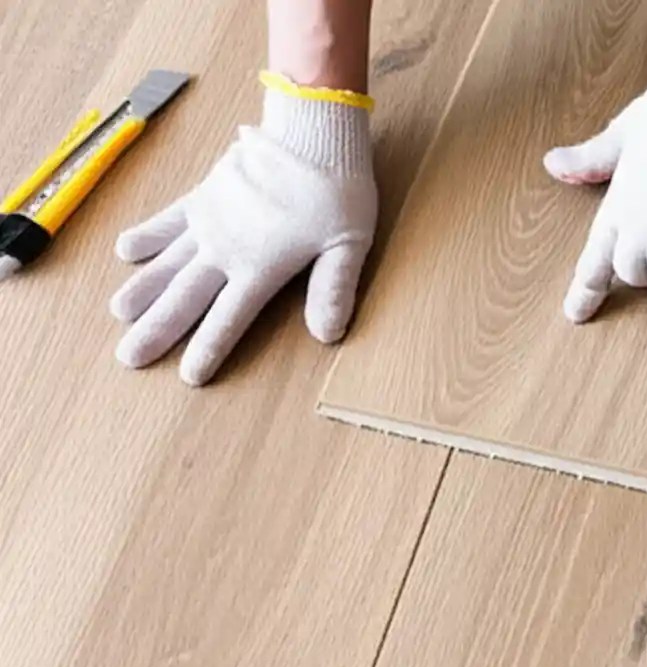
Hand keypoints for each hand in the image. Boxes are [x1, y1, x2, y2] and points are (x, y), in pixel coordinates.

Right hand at [109, 73, 377, 385]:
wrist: (312, 131)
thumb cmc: (337, 188)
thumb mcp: (349, 245)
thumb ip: (333, 289)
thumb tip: (327, 336)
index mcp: (260, 268)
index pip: (228, 320)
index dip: (208, 349)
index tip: (187, 376)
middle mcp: (226, 249)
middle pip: (186, 298)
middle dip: (158, 329)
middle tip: (128, 356)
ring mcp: (211, 220)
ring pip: (169, 262)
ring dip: (143, 289)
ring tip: (119, 313)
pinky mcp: (206, 193)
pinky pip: (170, 218)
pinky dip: (148, 233)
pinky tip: (126, 250)